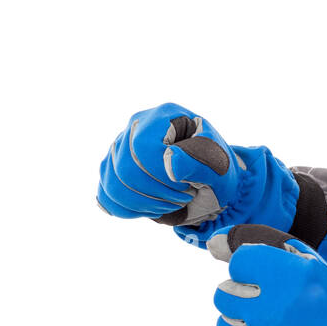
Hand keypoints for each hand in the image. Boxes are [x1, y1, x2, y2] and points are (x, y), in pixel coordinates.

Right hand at [96, 102, 243, 228]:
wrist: (211, 182)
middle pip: (125, 167)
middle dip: (156, 193)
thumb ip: (197, 161)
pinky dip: (129, 209)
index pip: (143, 148)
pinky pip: (106, 194)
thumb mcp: (219, 165)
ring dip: (145, 203)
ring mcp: (122, 146)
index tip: (187, 186)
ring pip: (114, 183)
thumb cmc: (217, 170)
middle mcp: (138, 125)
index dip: (161, 175)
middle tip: (184, 196)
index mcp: (164, 116)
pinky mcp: (114, 168)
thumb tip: (170, 164)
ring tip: (172, 202)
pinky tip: (152, 209)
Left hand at [209, 225, 326, 325]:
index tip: (269, 279)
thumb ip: (258, 244)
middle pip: (223, 294)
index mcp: (287, 276)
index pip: (239, 262)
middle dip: (241, 296)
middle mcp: (272, 309)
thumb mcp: (306, 263)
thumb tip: (212, 242)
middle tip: (266, 304)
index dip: (253, 269)